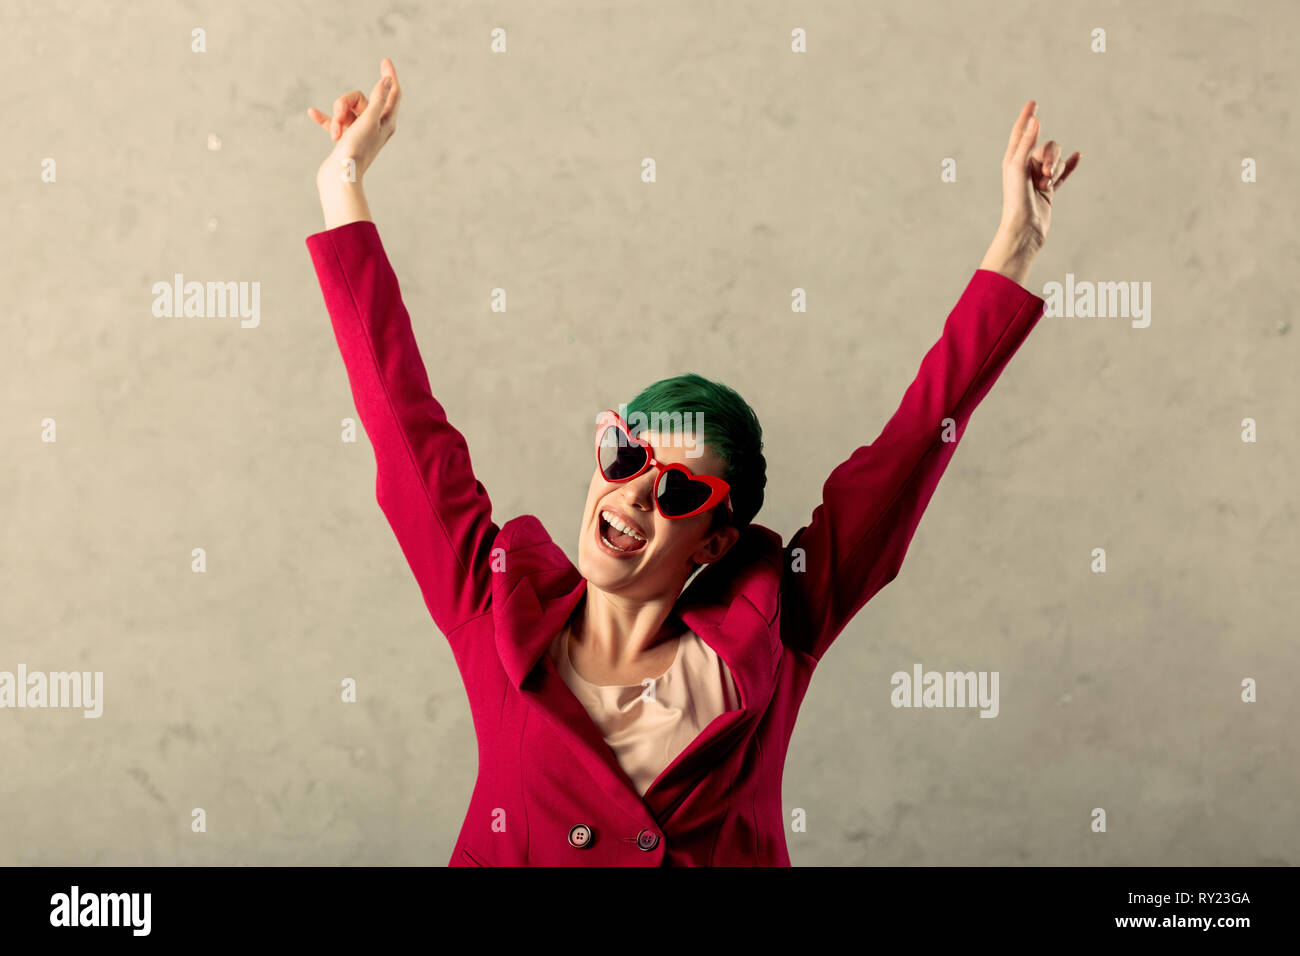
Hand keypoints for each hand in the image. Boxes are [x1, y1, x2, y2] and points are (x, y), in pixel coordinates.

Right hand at [307, 58, 401, 187]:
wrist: (341, 177)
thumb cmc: (357, 150)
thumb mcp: (369, 121)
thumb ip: (378, 100)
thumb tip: (388, 81)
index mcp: (386, 123)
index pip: (392, 94)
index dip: (389, 77)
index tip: (385, 61)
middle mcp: (375, 127)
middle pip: (360, 99)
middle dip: (346, 104)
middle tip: (341, 118)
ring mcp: (359, 133)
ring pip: (346, 110)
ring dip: (337, 117)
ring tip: (336, 134)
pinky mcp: (344, 140)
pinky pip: (333, 122)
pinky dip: (325, 118)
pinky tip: (312, 112)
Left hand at [996, 100, 1080, 253]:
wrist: (1024, 229)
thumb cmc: (1016, 200)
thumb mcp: (1019, 168)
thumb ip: (1026, 144)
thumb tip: (1035, 121)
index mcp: (1013, 159)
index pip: (1021, 132)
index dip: (1027, 118)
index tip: (1033, 103)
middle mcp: (1025, 166)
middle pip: (1048, 147)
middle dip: (1052, 157)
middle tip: (1045, 173)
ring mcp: (1038, 177)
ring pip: (1057, 161)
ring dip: (1056, 171)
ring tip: (1044, 186)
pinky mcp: (1048, 190)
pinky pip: (1063, 173)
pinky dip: (1070, 166)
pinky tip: (1078, 156)